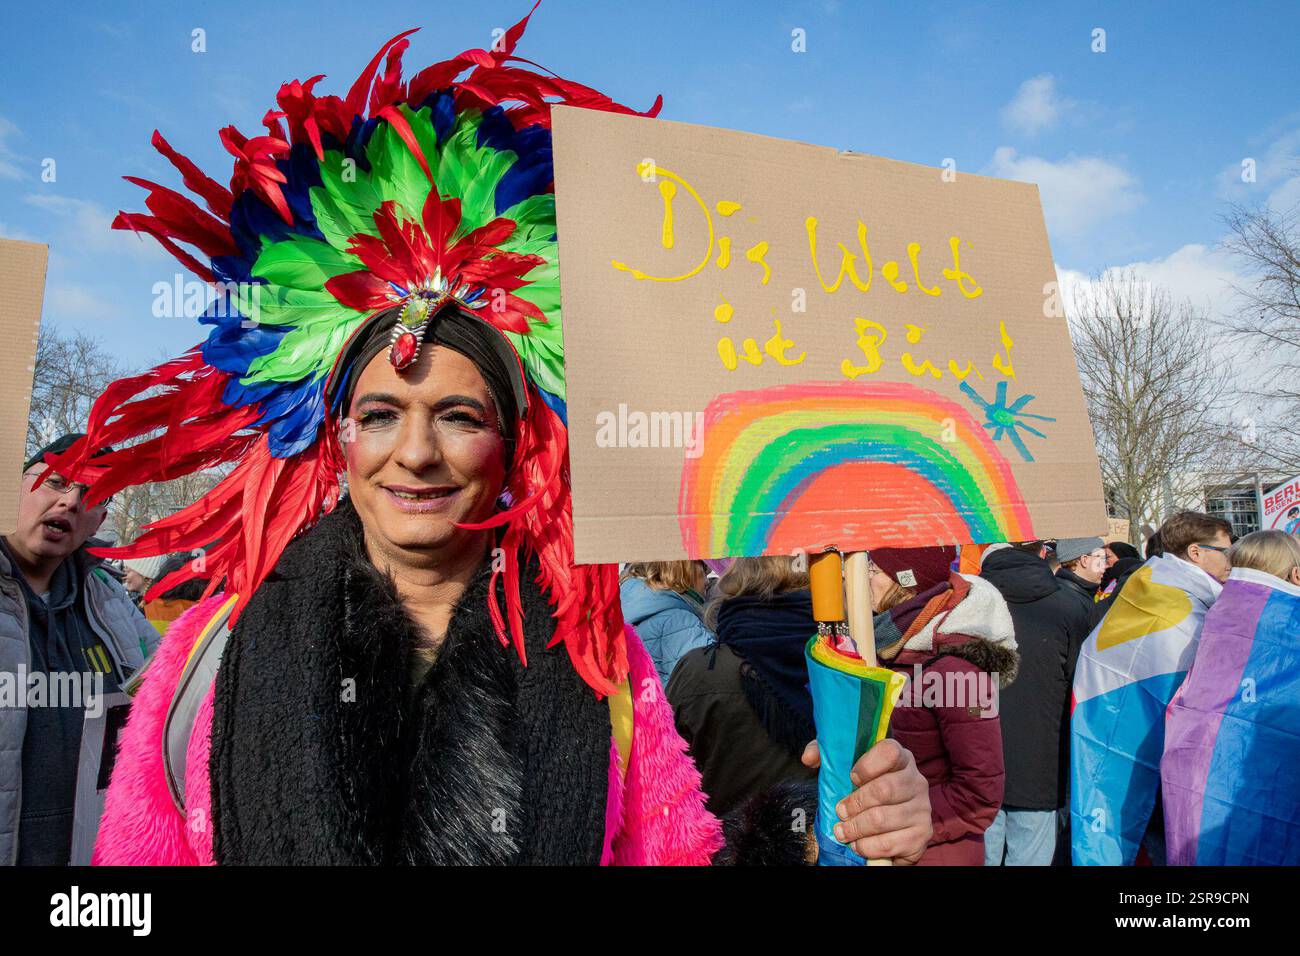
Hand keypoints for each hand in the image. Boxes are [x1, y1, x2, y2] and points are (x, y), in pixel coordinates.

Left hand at [801, 737, 931, 864]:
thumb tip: (808, 758)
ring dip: (856, 828)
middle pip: (884, 789)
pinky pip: (890, 843)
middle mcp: (917, 781)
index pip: (889, 751)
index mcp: (901, 758)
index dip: (867, 764)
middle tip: (840, 811)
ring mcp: (922, 809)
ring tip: (842, 831)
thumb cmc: (866, 791)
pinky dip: (868, 846)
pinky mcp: (922, 835)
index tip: (851, 776)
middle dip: (855, 803)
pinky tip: (858, 844)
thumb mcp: (846, 768)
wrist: (891, 827)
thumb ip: (826, 755)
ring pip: (883, 818)